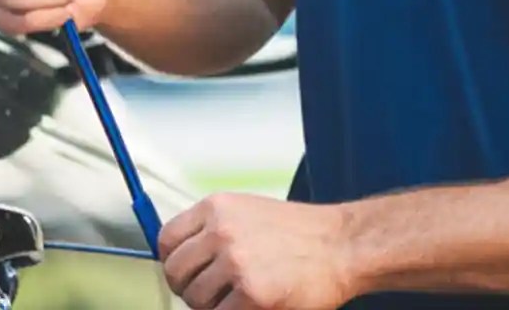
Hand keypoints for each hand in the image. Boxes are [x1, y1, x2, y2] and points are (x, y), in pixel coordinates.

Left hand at [159, 193, 357, 309]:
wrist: (342, 245)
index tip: (183, 272)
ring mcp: (236, 263)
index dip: (172, 262)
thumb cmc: (301, 232)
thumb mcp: (248, 212)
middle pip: (176, 272)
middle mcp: (222, 232)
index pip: (167, 240)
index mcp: (217, 208)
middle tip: (206, 294)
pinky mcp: (253, 294)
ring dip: (210, 306)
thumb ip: (214, 229)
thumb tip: (183, 255)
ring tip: (232, 301)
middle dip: (187, 289)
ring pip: (195, 299)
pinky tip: (250, 307)